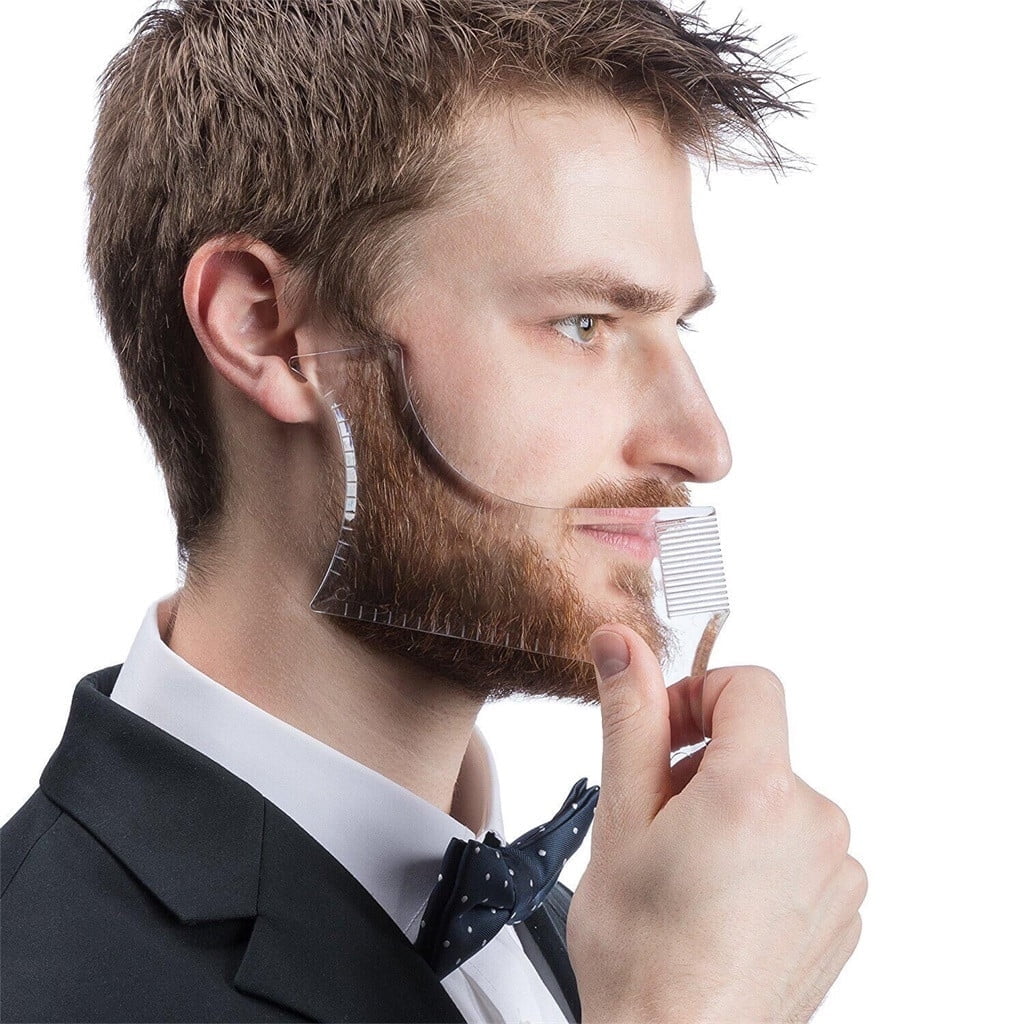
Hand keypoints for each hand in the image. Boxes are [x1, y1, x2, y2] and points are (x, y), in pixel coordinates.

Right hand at [567, 625, 865, 1022]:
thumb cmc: (643, 952)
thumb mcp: (621, 816)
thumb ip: (631, 717)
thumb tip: (622, 644)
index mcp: (759, 791)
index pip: (750, 685)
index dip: (696, 696)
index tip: (664, 736)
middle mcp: (817, 826)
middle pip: (759, 747)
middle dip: (703, 763)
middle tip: (656, 820)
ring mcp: (838, 873)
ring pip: (776, 799)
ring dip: (731, 812)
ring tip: (686, 869)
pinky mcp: (842, 911)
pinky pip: (801, 849)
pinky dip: (761, 855)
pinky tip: (719, 900)